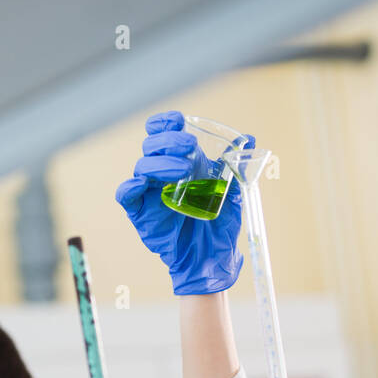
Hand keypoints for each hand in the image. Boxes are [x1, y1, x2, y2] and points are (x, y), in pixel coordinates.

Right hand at [115, 110, 250, 294]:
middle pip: (152, 145)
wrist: (211, 256)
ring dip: (161, 164)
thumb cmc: (218, 224)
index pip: (164, 132)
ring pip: (142, 166)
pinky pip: (126, 194)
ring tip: (183, 171)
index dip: (166, 122)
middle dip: (169, 141)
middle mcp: (161, 172)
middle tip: (190, 148)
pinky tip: (142, 184)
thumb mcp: (231, 192)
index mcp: (179, 161)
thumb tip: (250, 138)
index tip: (179, 120)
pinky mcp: (139, 211)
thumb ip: (235, 166)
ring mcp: (149, 191)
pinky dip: (130, 186)